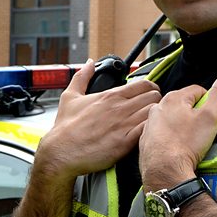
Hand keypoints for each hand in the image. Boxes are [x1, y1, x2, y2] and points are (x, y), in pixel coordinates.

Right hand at [36, 59, 160, 179]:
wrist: (61, 153)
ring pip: (154, 113)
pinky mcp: (124, 143)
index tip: (148, 95)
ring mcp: (123, 126)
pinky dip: (151, 131)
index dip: (150, 88)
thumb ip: (82, 77)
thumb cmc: (65, 128)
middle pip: (154, 97)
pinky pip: (148, 131)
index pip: (144, 84)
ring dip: (156, 117)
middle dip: (156, 101)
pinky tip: (145, 135)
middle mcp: (119, 108)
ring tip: (150, 123)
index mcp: (109, 96)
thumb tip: (89, 64)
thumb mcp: (70, 96)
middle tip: (150, 109)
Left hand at [139, 71, 216, 188]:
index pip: (198, 91)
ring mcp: (150, 124)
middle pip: (183, 105)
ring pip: (172, 120)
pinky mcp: (146, 140)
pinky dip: (170, 138)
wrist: (165, 170)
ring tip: (190, 140)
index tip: (212, 114)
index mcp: (173, 99)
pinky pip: (162, 134)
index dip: (209, 102)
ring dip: (181, 126)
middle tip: (202, 130)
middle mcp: (158, 108)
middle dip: (194, 115)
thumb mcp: (210, 116)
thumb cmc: (185, 144)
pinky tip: (177, 147)